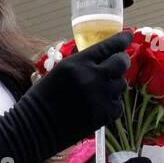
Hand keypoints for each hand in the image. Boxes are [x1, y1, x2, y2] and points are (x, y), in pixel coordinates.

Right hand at [24, 31, 131, 151]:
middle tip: (119, 63)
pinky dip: (112, 104)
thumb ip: (79, 60)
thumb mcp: (59, 70)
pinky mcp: (104, 115)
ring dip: (115, 84)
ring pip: (122, 84)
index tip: (127, 36)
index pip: (108, 45)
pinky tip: (100, 105)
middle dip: (122, 60)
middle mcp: (92, 76)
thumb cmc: (42, 96)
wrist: (36, 126)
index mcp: (78, 63)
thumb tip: (96, 50)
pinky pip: (118, 105)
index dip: (121, 39)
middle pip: (121, 63)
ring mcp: (100, 96)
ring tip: (102, 89)